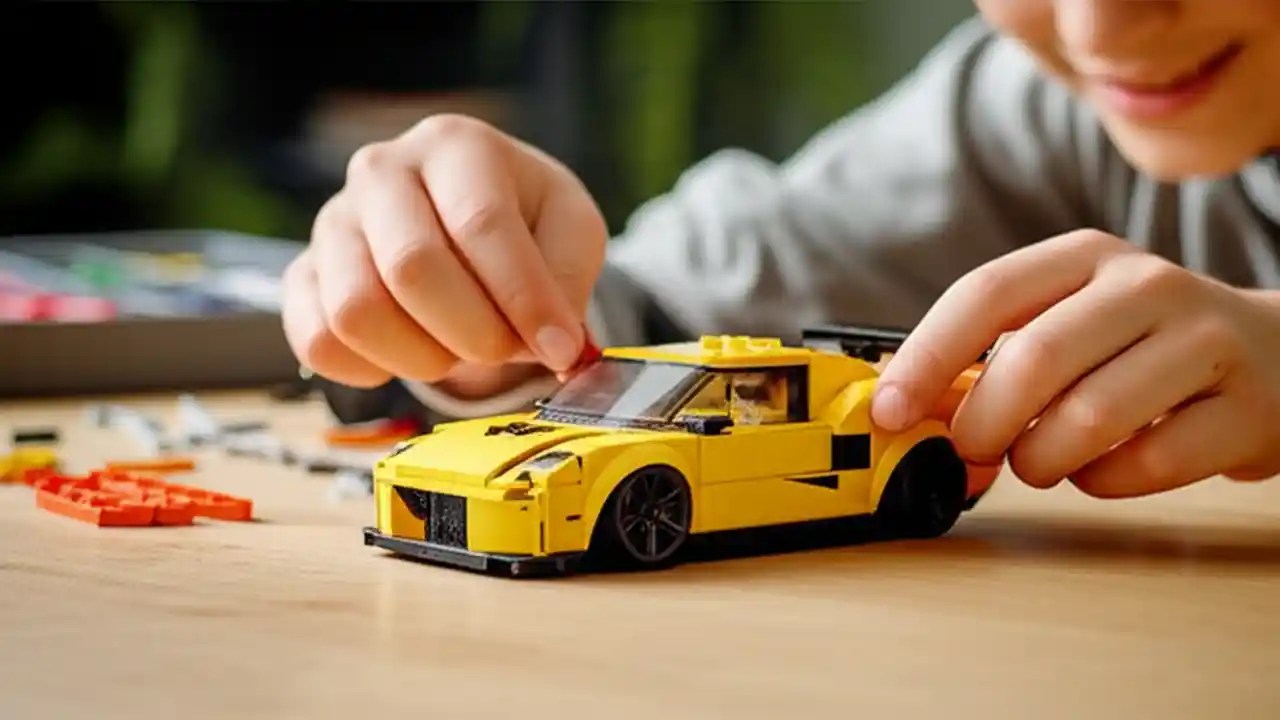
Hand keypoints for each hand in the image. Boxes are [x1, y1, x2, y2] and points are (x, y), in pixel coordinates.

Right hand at [281, 114, 607, 389]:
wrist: (464, 221)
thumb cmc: (524, 220)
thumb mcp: (569, 228)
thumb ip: (568, 276)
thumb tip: (554, 342)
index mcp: (454, 144)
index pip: (481, 224)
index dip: (524, 298)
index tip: (559, 349)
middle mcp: (381, 170)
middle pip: (413, 268)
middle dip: (474, 333)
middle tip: (506, 350)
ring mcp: (332, 222)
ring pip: (357, 311)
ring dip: (423, 357)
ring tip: (457, 349)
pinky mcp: (303, 274)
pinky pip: (318, 341)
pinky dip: (369, 370)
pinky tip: (408, 354)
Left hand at [870, 229, 1279, 496]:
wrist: (1273, 358)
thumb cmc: (1139, 348)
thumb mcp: (1067, 324)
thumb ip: (989, 359)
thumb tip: (903, 414)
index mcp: (1084, 257)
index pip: (984, 295)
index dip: (924, 359)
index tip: (887, 412)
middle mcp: (1146, 286)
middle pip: (1031, 360)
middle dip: (981, 425)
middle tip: (971, 455)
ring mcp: (1205, 342)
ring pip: (1087, 419)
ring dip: (1040, 461)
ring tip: (1041, 461)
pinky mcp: (1246, 408)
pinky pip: (1146, 465)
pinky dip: (1103, 483)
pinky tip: (1103, 469)